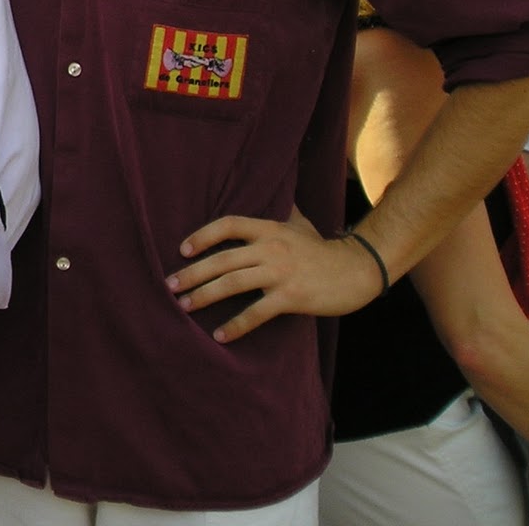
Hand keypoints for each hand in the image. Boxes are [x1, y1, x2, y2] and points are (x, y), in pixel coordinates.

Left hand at [166, 206, 385, 341]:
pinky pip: (257, 312)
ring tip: (183, 306)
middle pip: (222, 259)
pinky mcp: (292, 297)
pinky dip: (236, 325)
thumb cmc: (324, 250)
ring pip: (233, 283)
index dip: (203, 235)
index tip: (182, 249)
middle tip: (169, 285)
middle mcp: (271, 248)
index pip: (228, 225)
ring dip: (204, 296)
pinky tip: (219, 335)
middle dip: (192, 273)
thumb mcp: (300, 224)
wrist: (358, 270)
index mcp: (270, 229)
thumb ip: (280, 212)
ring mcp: (281, 273)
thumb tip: (273, 193)